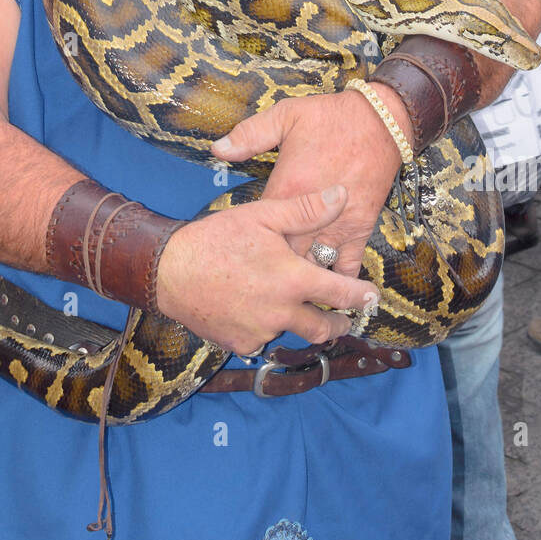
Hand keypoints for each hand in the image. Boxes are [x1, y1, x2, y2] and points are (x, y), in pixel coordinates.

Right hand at [156, 184, 379, 354]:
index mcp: (293, 281)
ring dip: (297, 323)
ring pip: (290, 334)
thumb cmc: (216, 239)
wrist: (167, 272)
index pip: (342, 294)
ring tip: (292, 308)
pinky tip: (253, 309)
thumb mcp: (262, 215)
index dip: (362, 297)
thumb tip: (342, 196)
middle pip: (323, 328)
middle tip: (343, 318)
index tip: (373, 298)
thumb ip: (306, 210)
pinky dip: (265, 328)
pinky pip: (262, 340)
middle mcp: (282, 313)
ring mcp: (260, 332)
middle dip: (338, 324)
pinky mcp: (240, 344)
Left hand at [211, 87, 405, 277]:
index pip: (259, 229)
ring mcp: (336, 225)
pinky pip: (348, 266)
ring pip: (313, 267)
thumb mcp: (285, 115)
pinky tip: (325, 289)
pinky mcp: (360, 228)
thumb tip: (217, 149)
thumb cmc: (331, 117)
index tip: (238, 247)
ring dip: (299, 278)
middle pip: (283, 256)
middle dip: (270, 268)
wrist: (382, 120)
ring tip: (284, 290)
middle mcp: (310, 214)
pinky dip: (336, 281)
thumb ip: (249, 134)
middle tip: (256, 279)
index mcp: (287, 188)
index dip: (248, 241)